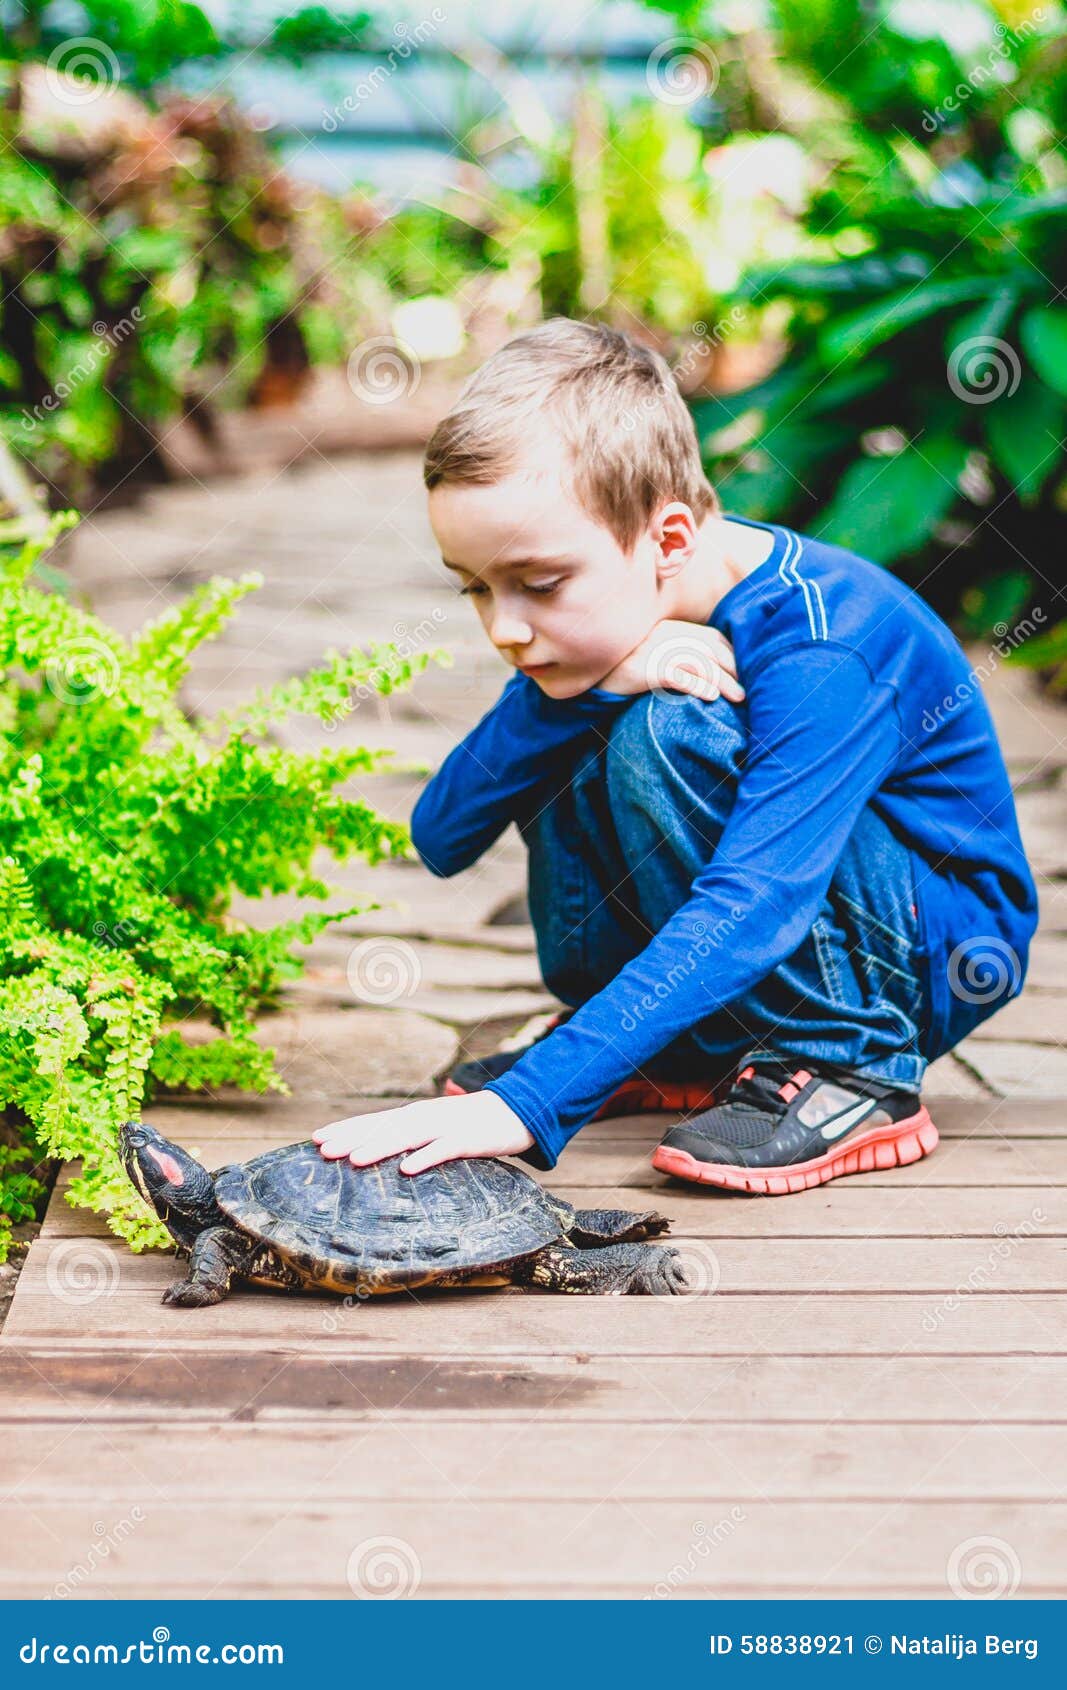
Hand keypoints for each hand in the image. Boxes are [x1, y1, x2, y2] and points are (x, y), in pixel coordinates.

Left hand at [312, 1091, 535, 1174]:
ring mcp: (444, 1126)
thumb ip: (407, 1139)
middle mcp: (423, 1117)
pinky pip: (443, 1149)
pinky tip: (407, 1169)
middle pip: (382, 1127)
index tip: (315, 1140)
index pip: (372, 1122)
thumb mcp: (433, 1129)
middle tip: (323, 1150)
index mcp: (412, 1116)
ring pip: (407, 1136)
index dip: (344, 1129)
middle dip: (352, 1138)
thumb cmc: (468, 1125)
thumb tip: (373, 1153)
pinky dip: (425, 1157)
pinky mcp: (466, 1139)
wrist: (514, 1113)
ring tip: (355, 1160)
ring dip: (380, 1147)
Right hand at [596, 618, 743, 703]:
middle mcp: (668, 636)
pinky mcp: (648, 668)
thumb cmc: (626, 667)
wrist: (592, 673)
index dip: (733, 654)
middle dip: (734, 669)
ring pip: (700, 664)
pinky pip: (679, 676)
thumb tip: (708, 671)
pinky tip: (711, 697)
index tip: (747, 672)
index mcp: (673, 629)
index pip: (712, 638)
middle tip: (749, 689)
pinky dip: (698, 685)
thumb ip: (678, 653)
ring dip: (723, 681)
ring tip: (739, 697)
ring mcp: (658, 650)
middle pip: (711, 650)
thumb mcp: (654, 653)